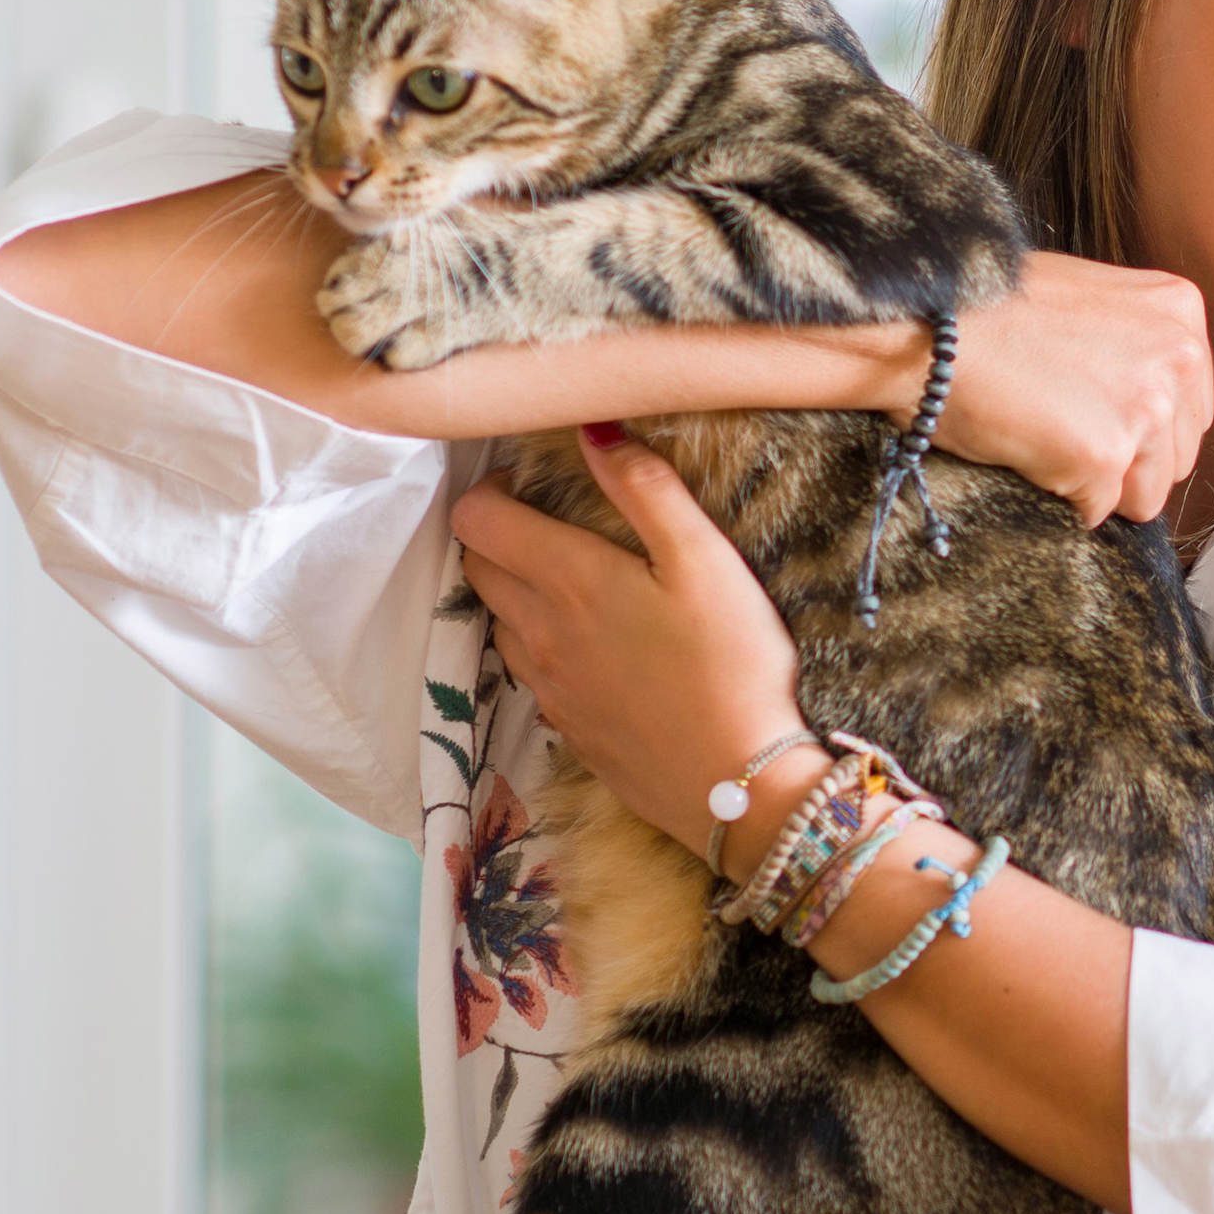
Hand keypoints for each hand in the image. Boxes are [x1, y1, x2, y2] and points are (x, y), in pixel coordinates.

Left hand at [452, 427, 805, 851]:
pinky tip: (587, 643)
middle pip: (478, 567)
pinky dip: (538, 640)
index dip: (488, 489)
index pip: (478, 521)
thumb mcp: (706, 561)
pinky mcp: (566, 726)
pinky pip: (528, 668)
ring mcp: (548, 685)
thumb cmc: (731, 664)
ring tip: (566, 577)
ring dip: (512, 589)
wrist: (735, 784)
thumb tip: (594, 429)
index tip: (525, 478)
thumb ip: (647, 489)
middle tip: (545, 517)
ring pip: (498, 620)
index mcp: (569, 581)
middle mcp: (541, 632)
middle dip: (495, 533)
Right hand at [925, 252, 1211, 527]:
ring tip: (1044, 439)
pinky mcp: (1107, 454)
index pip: (1191, 408)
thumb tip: (1147, 396)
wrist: (923, 323)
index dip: (1141, 426)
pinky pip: (1099, 512)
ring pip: (1148, 494)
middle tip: (1061, 430)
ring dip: (1098, 486)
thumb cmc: (987, 307)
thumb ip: (1134, 339)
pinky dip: (1061, 499)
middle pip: (1177, 455)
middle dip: (1126, 462)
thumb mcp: (1088, 297)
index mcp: (1180, 313)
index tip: (1094, 415)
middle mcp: (1180, 356)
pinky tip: (1027, 452)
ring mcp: (1147, 407)